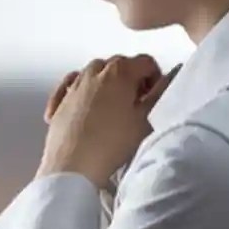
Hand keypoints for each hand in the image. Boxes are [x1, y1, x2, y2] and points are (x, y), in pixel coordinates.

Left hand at [37, 54, 171, 187]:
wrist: (73, 166)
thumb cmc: (112, 143)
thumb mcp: (145, 119)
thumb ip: (159, 94)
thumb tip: (170, 76)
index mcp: (119, 71)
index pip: (146, 62)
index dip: (155, 77)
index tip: (154, 97)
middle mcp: (94, 71)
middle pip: (119, 64)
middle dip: (132, 79)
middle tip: (137, 104)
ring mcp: (73, 84)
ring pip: (95, 72)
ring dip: (107, 83)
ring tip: (114, 108)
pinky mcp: (58, 101)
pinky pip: (72, 85)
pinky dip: (82, 90)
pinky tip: (87, 105)